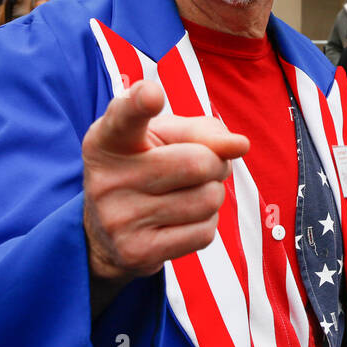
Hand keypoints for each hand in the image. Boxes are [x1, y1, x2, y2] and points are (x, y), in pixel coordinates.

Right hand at [82, 80, 249, 287]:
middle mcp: (107, 178)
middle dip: (215, 164)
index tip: (153, 95)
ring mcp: (119, 219)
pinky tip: (182, 219)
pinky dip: (206, 223)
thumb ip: (202, 131)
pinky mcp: (137, 251)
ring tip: (188, 193)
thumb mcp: (164, 137)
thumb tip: (239, 145)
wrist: (106, 232)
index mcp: (108, 139)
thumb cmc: (147, 167)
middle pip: (198, 163)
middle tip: (202, 167)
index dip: (140, 103)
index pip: (125, 116)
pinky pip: (205, 233)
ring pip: (208, 200)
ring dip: (212, 194)